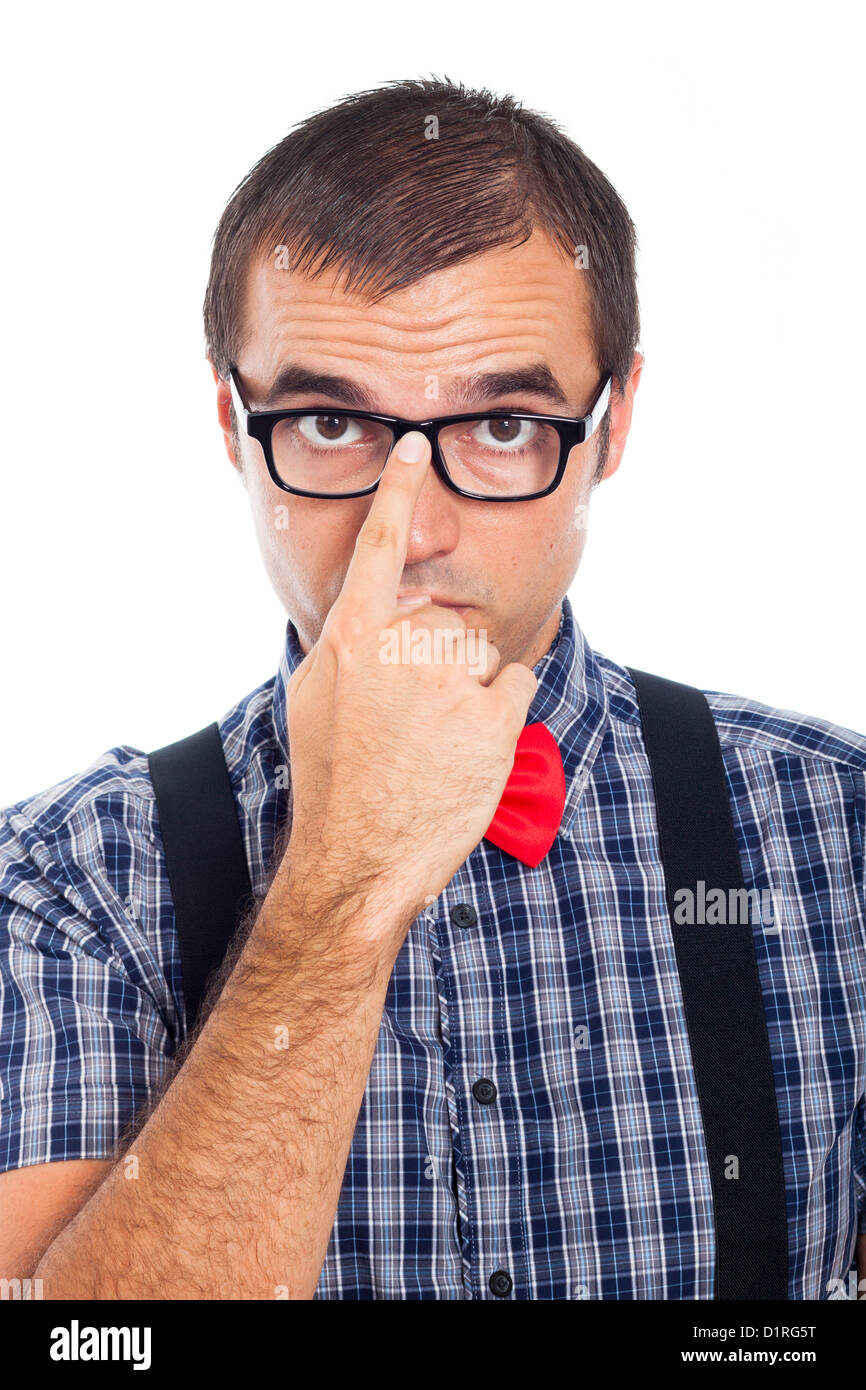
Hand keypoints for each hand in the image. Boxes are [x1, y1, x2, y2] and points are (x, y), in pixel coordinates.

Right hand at [282, 431, 536, 945]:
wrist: (359, 856)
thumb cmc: (332, 780)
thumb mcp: (314, 699)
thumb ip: (344, 641)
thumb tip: (366, 607)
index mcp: (351, 638)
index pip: (379, 544)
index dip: (400, 490)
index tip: (417, 447)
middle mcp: (400, 649)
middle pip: (441, 618)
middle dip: (434, 659)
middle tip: (409, 719)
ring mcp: (449, 683)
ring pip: (477, 652)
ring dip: (465, 688)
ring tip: (433, 740)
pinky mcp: (492, 717)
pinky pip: (514, 680)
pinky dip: (499, 707)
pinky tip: (468, 744)